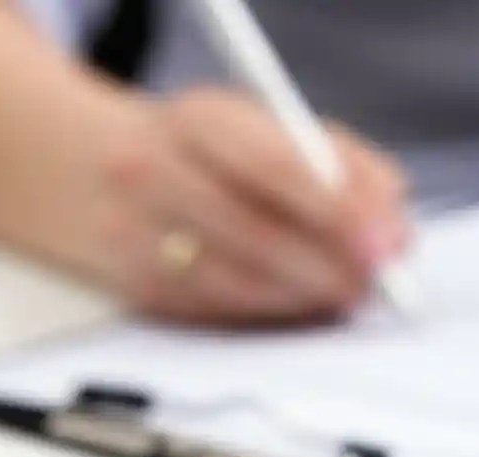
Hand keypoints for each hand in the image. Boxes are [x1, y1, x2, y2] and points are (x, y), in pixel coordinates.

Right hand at [0, 86, 408, 325]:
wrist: (83, 169)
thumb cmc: (199, 148)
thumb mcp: (262, 124)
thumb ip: (338, 161)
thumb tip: (395, 221)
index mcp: (196, 119)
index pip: (275, 166)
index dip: (339, 211)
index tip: (388, 242)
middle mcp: (153, 174)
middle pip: (256, 235)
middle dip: (331, 267)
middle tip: (376, 282)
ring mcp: (135, 237)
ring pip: (238, 285)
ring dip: (305, 298)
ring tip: (344, 292)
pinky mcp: (137, 291)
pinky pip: (217, 312)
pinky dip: (269, 314)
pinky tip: (297, 303)